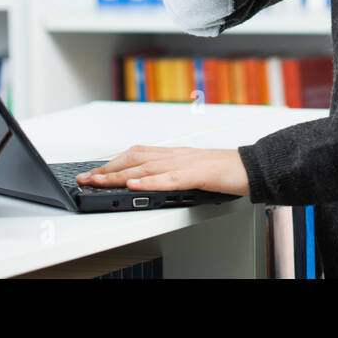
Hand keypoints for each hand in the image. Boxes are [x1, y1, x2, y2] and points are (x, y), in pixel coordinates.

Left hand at [75, 146, 250, 197]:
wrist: (252, 167)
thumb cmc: (225, 170)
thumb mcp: (192, 170)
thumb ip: (171, 173)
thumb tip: (148, 181)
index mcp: (173, 154)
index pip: (136, 154)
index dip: (112, 162)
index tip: (94, 171)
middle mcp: (175, 154)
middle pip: (134, 159)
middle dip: (107, 169)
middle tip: (86, 178)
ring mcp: (185, 163)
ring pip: (145, 167)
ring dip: (118, 174)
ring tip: (98, 180)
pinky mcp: (197, 173)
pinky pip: (169, 178)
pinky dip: (149, 181)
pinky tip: (134, 184)